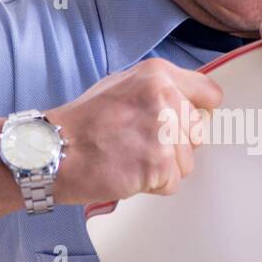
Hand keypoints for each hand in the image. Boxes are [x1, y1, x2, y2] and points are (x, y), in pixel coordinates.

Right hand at [48, 58, 223, 203]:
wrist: (52, 150)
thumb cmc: (82, 124)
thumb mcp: (122, 86)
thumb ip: (159, 92)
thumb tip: (190, 107)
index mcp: (158, 74)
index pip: (209, 95)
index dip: (194, 114)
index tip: (181, 125)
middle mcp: (165, 97)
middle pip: (198, 134)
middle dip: (174, 146)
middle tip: (137, 144)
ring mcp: (163, 131)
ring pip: (186, 162)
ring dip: (162, 168)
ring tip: (128, 157)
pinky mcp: (157, 163)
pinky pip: (171, 183)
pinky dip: (151, 186)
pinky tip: (126, 172)